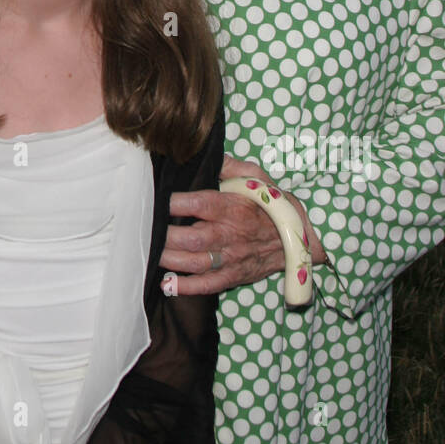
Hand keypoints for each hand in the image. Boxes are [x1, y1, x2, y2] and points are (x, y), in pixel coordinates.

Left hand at [160, 156, 325, 294]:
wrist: (301, 238)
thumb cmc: (275, 205)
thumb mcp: (258, 177)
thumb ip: (231, 166)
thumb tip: (208, 156)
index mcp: (232, 207)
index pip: (198, 203)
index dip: (174, 203)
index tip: (155, 200)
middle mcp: (229, 234)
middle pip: (190, 238)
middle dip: (164, 236)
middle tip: (143, 230)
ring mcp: (230, 258)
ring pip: (193, 263)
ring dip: (168, 260)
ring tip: (149, 253)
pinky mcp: (233, 276)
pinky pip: (207, 285)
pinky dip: (186, 287)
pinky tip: (167, 283)